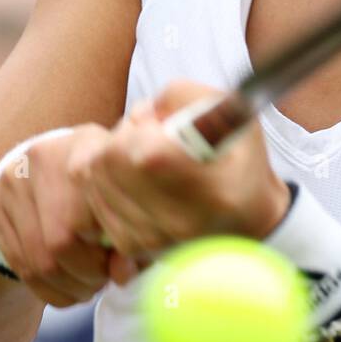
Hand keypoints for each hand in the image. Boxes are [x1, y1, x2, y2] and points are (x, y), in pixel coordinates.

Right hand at [0, 129, 141, 307]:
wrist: (44, 163)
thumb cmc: (97, 181)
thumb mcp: (121, 193)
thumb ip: (130, 229)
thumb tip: (123, 274)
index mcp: (82, 149)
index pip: (95, 212)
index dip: (112, 249)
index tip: (124, 261)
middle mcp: (40, 161)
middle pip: (61, 242)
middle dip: (89, 273)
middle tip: (104, 278)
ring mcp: (10, 184)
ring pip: (39, 262)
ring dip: (70, 287)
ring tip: (89, 285)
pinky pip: (21, 268)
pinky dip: (51, 291)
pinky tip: (68, 288)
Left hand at [69, 78, 289, 259]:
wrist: (247, 217)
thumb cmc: (238, 157)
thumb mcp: (231, 111)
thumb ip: (182, 96)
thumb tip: (140, 113)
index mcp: (212, 189)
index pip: (145, 154)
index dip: (142, 128)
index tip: (159, 125)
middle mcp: (181, 221)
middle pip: (109, 163)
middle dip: (120, 138)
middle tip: (145, 137)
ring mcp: (155, 239)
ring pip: (95, 178)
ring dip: (110, 157)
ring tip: (141, 157)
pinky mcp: (133, 245)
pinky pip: (93, 199)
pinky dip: (105, 180)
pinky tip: (132, 178)